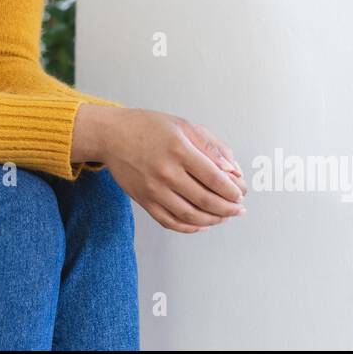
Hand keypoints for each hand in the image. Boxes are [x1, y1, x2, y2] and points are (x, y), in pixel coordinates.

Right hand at [99, 108, 247, 232]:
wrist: (111, 136)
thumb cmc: (148, 127)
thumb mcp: (183, 126)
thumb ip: (211, 146)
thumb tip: (233, 170)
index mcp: (179, 150)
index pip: (215, 178)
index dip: (233, 190)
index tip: (241, 193)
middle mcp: (166, 172)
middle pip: (205, 200)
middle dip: (228, 208)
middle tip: (238, 209)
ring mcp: (153, 189)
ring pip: (190, 215)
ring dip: (213, 220)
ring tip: (224, 217)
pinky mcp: (144, 200)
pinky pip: (170, 221)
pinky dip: (189, 227)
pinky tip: (202, 224)